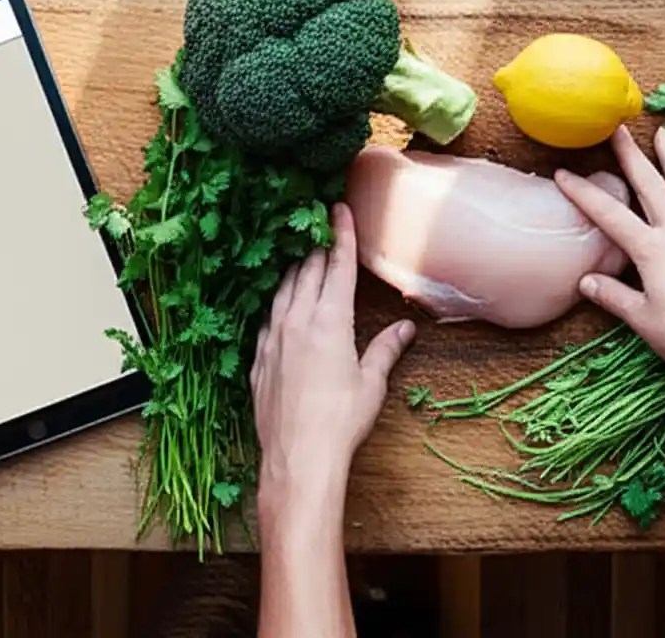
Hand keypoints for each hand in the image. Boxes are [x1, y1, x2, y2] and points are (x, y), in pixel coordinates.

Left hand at [251, 203, 415, 499]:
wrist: (298, 458)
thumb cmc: (341, 422)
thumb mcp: (371, 383)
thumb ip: (386, 348)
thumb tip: (405, 327)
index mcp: (329, 321)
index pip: (337, 265)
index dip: (341, 234)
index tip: (338, 207)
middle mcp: (296, 321)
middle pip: (308, 270)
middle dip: (318, 247)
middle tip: (323, 228)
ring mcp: (273, 339)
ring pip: (282, 290)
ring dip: (295, 272)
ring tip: (304, 260)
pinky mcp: (258, 360)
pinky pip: (268, 319)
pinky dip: (278, 304)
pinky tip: (283, 307)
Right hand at [554, 126, 664, 386]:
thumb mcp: (642, 320)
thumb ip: (613, 297)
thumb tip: (586, 282)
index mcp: (652, 250)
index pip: (609, 215)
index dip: (583, 193)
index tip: (563, 174)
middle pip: (651, 185)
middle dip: (630, 156)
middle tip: (617, 129)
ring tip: (664, 136)